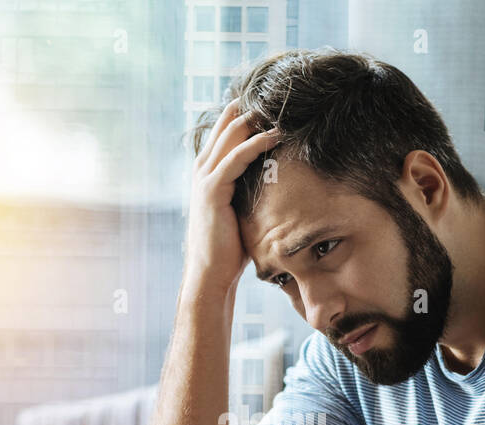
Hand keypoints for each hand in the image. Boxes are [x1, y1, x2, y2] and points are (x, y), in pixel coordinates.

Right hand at [182, 99, 280, 298]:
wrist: (211, 273)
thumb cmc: (230, 247)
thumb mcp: (244, 210)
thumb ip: (253, 190)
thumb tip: (282, 182)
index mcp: (209, 169)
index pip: (227, 129)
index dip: (247, 112)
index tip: (274, 100)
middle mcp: (203, 167)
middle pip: (227, 123)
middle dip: (253, 106)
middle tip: (281, 93)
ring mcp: (205, 177)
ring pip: (231, 134)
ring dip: (256, 118)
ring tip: (282, 106)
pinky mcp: (212, 189)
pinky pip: (235, 157)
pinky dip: (255, 144)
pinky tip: (274, 135)